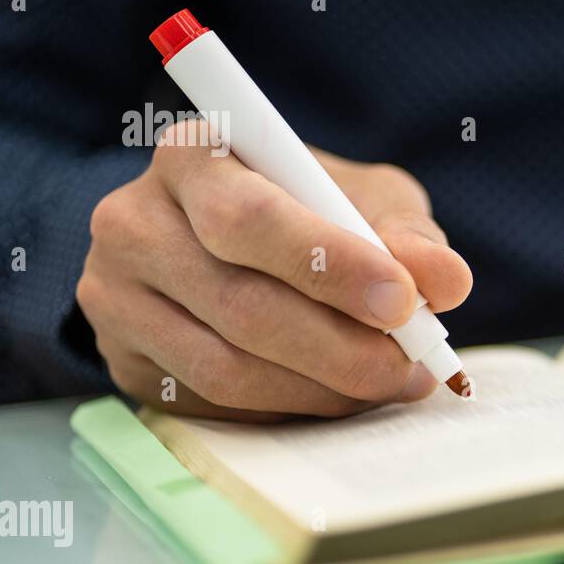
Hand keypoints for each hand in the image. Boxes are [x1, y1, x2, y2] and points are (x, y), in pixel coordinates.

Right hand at [77, 119, 472, 420]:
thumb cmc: (312, 209)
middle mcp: (134, 221)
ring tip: (390, 381)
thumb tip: (447, 281)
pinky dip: (291, 407)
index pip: (250, 219)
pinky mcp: (125, 362)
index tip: (402, 303)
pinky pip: (215, 405)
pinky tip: (339, 394)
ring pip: (226, 368)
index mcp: (192, 156)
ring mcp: (117, 297)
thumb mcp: (365, 198)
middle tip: (409, 364)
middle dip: (340, 345)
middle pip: (240, 303)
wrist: (236, 244)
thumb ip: (407, 234)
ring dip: (323, 388)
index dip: (330, 266)